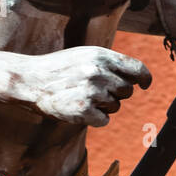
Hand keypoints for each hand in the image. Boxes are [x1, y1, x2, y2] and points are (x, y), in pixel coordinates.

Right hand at [27, 46, 151, 125]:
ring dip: (104, 106)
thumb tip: (137, 76)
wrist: (30, 80)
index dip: (144, 78)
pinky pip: (104, 120)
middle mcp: (99, 72)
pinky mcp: (83, 110)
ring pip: (116, 106)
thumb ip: (110, 62)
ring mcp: (92, 92)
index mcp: (101, 56)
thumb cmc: (59, 68)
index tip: (145, 84)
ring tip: (83, 97)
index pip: (137, 68)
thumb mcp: (85, 55)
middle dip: (117, 93)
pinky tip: (80, 110)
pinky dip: (95, 119)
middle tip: (95, 90)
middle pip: (128, 90)